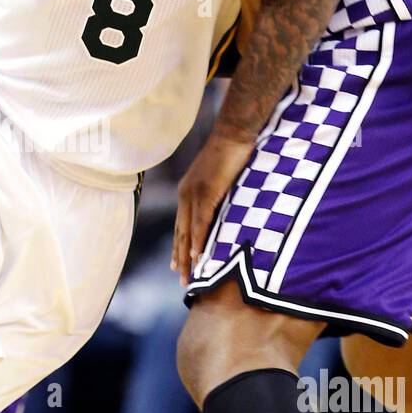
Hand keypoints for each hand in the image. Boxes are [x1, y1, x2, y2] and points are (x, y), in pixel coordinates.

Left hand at [172, 132, 254, 281]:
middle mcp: (185, 194)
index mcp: (187, 191)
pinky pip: (201, 222)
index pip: (181, 225)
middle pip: (180, 233)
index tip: (177, 264)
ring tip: (188, 275)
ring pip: (188, 232)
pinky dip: (199, 240)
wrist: (234, 133)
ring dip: (188, 256)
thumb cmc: (232, 153)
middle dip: (180, 258)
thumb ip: (217, 196)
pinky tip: (198, 256)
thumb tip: (224, 212)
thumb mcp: (221, 179)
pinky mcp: (206, 192)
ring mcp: (194, 194)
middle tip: (182, 279)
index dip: (179, 246)